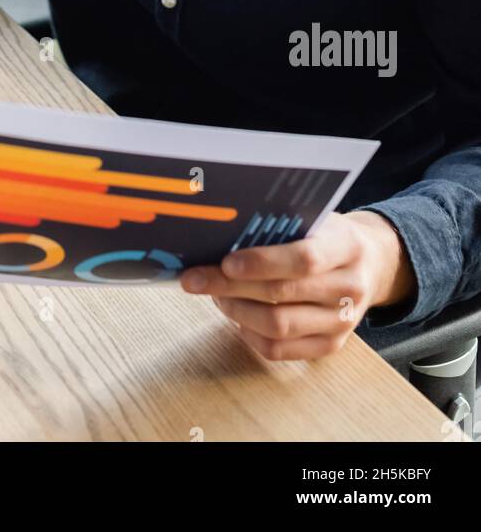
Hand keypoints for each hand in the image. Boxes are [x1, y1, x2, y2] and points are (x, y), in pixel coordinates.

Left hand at [180, 210, 415, 360]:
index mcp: (347, 246)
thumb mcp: (314, 218)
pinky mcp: (331, 346)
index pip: (304, 259)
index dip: (262, 262)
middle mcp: (350, 288)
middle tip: (194, 278)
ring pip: (279, 326)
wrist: (373, 264)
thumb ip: (279, 226)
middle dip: (229, 286)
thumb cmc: (328, 235)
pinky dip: (249, 333)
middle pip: (282, 294)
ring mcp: (343, 321)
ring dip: (236, 310)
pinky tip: (235, 315)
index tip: (226, 262)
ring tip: (216, 294)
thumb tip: (219, 234)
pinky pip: (281, 349)